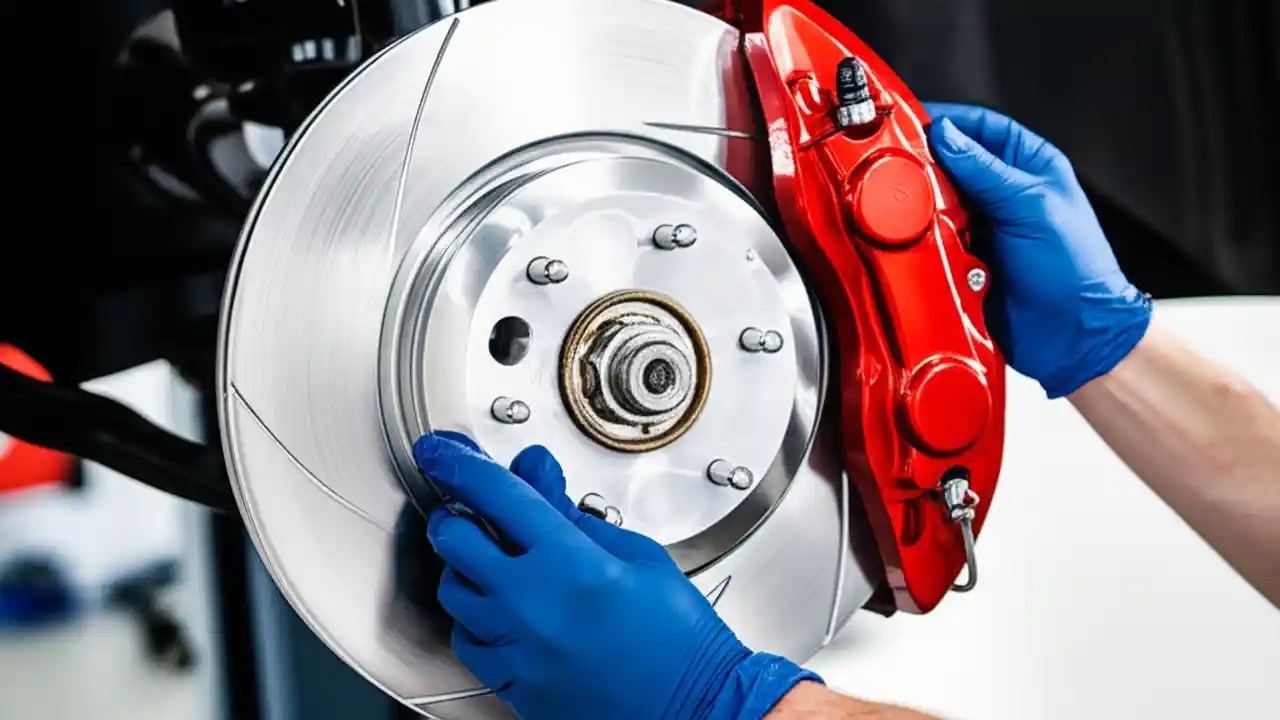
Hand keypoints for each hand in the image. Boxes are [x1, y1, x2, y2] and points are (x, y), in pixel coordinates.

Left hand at [413, 433, 818, 719]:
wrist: (694, 709)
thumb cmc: (680, 640)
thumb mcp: (638, 557)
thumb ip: (576, 515)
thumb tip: (538, 477)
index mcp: (569, 563)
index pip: (493, 494)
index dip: (457, 462)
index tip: (442, 451)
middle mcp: (531, 604)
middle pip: (454, 539)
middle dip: (456, 513)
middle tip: (468, 508)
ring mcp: (516, 648)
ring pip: (452, 591)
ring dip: (464, 567)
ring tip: (492, 562)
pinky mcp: (511, 683)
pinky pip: (466, 641)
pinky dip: (473, 619)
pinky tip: (499, 611)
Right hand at [924, 103, 1152, 396]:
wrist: (1070, 333)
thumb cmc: (1073, 269)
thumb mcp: (1030, 206)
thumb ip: (985, 170)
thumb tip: (946, 135)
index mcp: (1029, 165)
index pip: (981, 126)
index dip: (946, 120)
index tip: (911, 121)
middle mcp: (1003, 191)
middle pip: (951, 162)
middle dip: (925, 162)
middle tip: (899, 163)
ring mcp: (981, 224)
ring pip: (937, 198)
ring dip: (923, 200)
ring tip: (908, 199)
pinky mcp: (963, 255)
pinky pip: (932, 235)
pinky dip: (922, 233)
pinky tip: (916, 233)